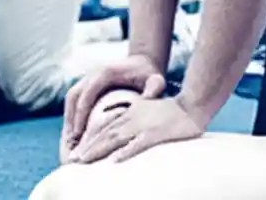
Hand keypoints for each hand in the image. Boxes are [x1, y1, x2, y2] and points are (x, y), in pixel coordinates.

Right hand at [60, 55, 164, 160]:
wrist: (143, 62)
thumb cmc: (148, 74)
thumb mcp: (156, 79)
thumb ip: (155, 87)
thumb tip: (148, 98)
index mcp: (105, 72)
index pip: (87, 93)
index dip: (81, 114)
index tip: (79, 134)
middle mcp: (93, 74)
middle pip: (74, 96)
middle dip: (70, 120)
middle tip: (71, 143)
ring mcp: (88, 78)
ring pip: (71, 99)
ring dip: (69, 120)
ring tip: (70, 144)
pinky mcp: (88, 86)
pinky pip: (75, 101)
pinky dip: (72, 117)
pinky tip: (75, 136)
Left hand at [69, 95, 206, 163]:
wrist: (192, 105)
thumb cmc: (172, 112)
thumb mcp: (148, 110)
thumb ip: (134, 118)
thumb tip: (122, 135)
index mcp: (131, 112)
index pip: (106, 127)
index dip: (89, 139)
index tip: (77, 152)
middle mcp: (133, 117)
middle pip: (105, 134)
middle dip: (87, 147)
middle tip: (73, 160)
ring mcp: (143, 125)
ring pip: (115, 138)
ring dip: (98, 150)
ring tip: (84, 161)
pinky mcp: (155, 133)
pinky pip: (137, 144)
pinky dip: (124, 152)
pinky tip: (114, 160)